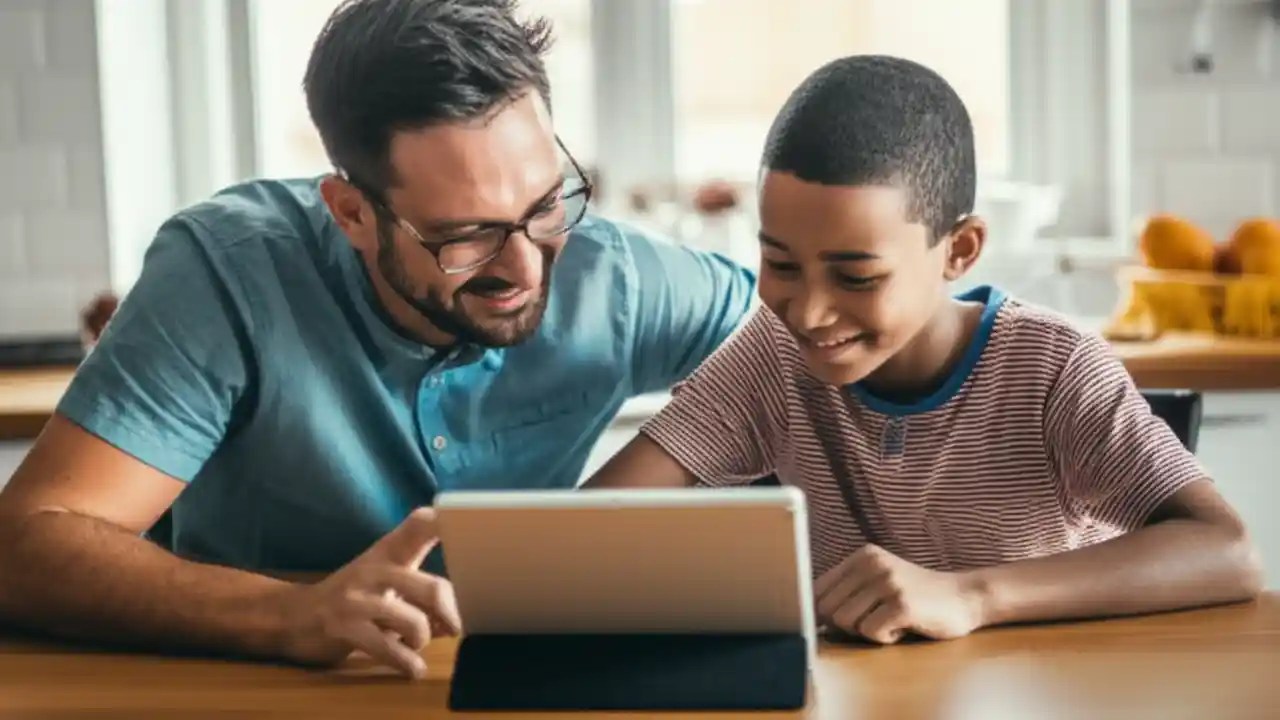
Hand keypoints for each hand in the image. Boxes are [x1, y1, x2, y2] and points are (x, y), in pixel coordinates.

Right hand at [278, 508, 460, 677]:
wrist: (294, 615)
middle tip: (454, 629)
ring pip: (415, 623)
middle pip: (433, 589)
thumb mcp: (386, 580)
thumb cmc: (354, 597)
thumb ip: (422, 593)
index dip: (445, 521)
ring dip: (423, 641)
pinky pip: (389, 649)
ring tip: (416, 646)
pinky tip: (413, 668)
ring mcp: (357, 598)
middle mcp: (375, 569)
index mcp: (389, 551)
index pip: (420, 525)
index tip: (472, 524)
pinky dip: (408, 664)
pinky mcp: (344, 628)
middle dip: (452, 616)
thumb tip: (455, 618)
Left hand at [814, 544, 983, 644]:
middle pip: (829, 609)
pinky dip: (886, 638)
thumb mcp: (879, 581)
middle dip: (846, 625)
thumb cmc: (917, 595)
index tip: (831, 623)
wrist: (964, 597)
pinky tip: (904, 626)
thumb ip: (847, 591)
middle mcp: (872, 564)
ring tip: (890, 620)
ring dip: (868, 631)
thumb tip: (809, 615)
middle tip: (874, 620)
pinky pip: (872, 633)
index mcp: (862, 556)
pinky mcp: (902, 604)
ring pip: (847, 623)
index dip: (819, 612)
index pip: (818, 589)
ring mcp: (888, 583)